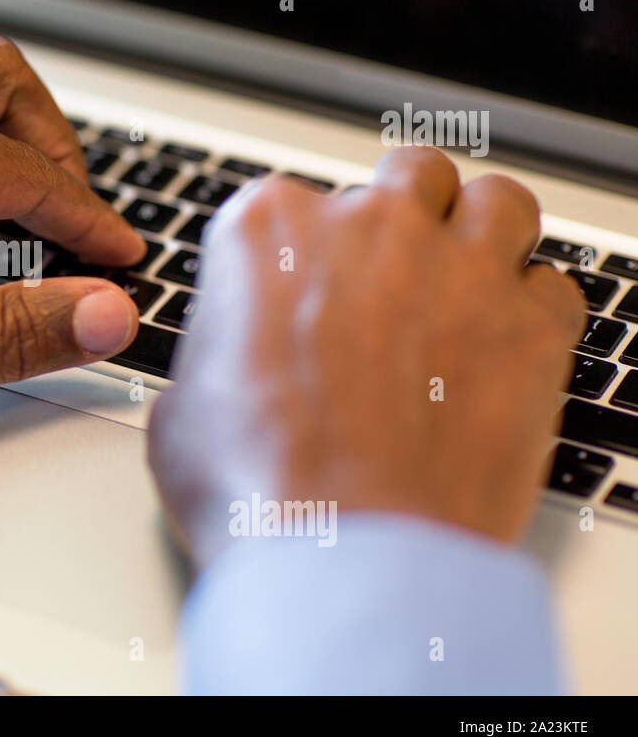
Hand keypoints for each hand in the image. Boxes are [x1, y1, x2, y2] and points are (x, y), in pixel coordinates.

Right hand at [148, 145, 586, 558]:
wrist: (343, 556)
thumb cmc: (256, 486)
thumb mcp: (181, 409)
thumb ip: (216, 354)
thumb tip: (229, 368)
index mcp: (268, 231)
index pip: (288, 201)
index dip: (298, 253)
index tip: (302, 292)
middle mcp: (369, 227)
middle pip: (402, 179)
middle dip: (400, 220)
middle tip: (390, 279)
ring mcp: (459, 268)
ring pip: (495, 201)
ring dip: (481, 234)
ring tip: (465, 285)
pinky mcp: (532, 327)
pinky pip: (555, 284)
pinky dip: (534, 308)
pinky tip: (506, 347)